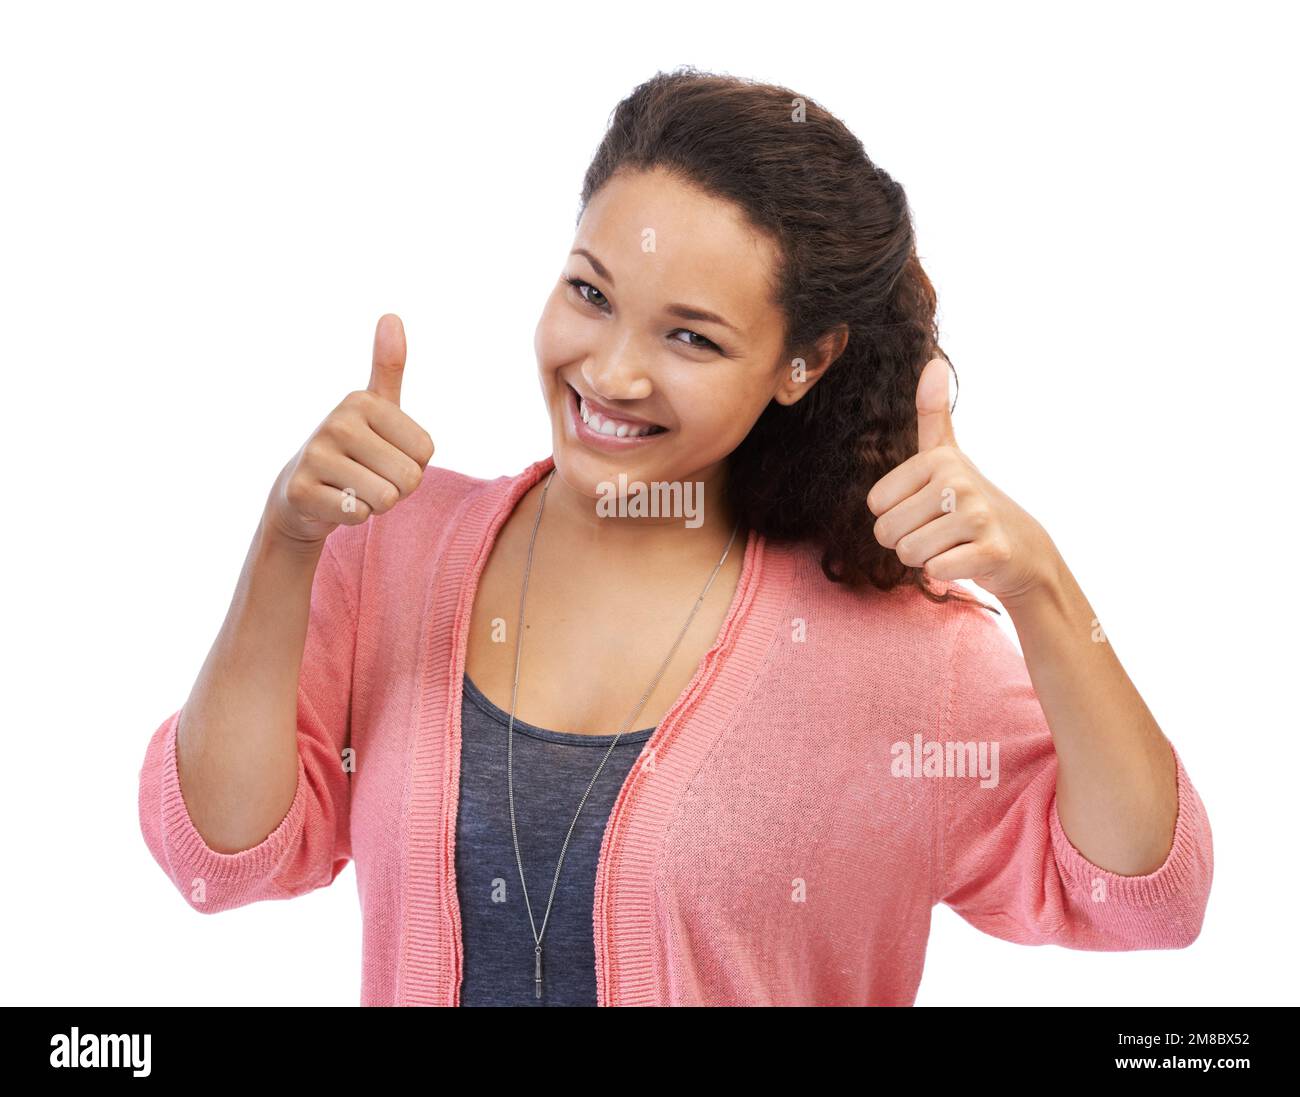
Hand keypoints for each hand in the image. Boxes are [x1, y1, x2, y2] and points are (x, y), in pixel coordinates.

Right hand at [263, 313, 435, 550]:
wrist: (300, 493)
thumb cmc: (353, 449)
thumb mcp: (376, 408)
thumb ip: (388, 367)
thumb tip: (391, 315)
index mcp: (362, 401)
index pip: (426, 452)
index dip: (414, 465)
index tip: (384, 456)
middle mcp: (337, 421)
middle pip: (409, 477)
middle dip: (398, 488)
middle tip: (369, 477)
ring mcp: (315, 455)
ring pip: (386, 499)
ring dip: (376, 503)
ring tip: (353, 488)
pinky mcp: (301, 490)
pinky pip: (358, 515)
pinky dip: (354, 517)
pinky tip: (335, 502)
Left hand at [866, 357, 1057, 604]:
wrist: (1024, 549)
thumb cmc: (972, 503)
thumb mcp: (949, 455)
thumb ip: (933, 414)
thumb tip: (932, 362)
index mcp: (938, 459)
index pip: (876, 506)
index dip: (895, 517)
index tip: (927, 510)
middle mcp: (958, 481)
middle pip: (887, 532)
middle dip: (907, 542)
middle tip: (940, 533)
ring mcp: (978, 515)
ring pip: (909, 554)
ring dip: (926, 558)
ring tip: (954, 544)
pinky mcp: (991, 550)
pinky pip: (936, 570)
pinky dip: (945, 573)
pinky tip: (967, 560)